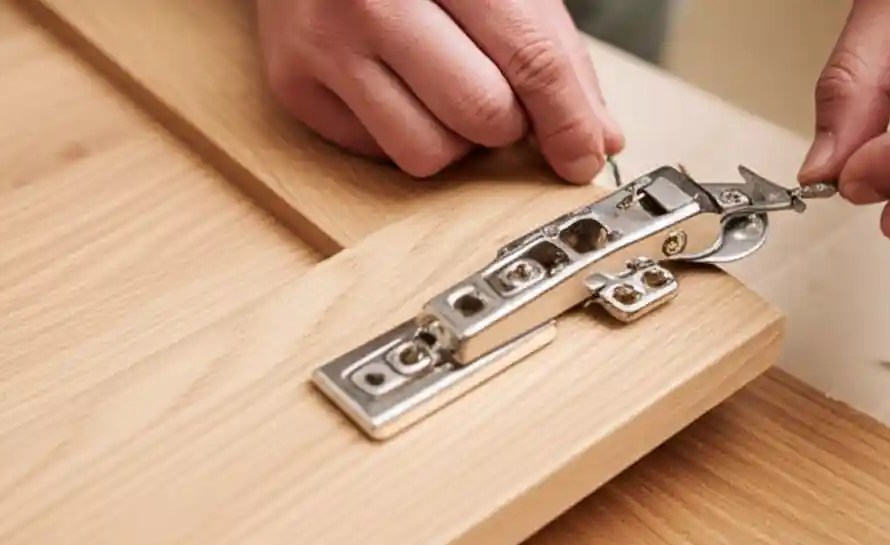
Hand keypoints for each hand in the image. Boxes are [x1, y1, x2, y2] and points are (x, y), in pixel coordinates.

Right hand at [256, 0, 623, 183]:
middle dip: (507, 124)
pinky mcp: (292, 85)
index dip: (567, 119)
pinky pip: (378, 155)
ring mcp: (324, 42)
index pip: (529, 56)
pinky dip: (402, 134)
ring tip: (441, 89)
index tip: (582, 157)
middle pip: (482, 113)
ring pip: (428, 153)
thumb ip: (549, 48)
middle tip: (496, 94)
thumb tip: (597, 137)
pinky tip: (394, 86)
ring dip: (455, 140)